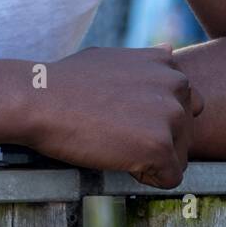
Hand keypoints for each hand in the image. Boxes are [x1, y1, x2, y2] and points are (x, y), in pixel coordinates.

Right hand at [17, 42, 204, 188]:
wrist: (40, 100)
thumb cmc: (67, 81)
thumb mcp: (111, 58)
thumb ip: (145, 60)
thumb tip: (169, 48)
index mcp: (165, 63)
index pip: (184, 103)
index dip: (155, 117)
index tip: (124, 117)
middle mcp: (175, 84)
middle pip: (185, 131)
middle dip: (159, 139)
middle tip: (118, 135)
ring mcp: (171, 114)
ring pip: (179, 155)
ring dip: (153, 160)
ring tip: (116, 145)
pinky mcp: (160, 145)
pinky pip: (170, 177)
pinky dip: (147, 178)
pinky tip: (119, 160)